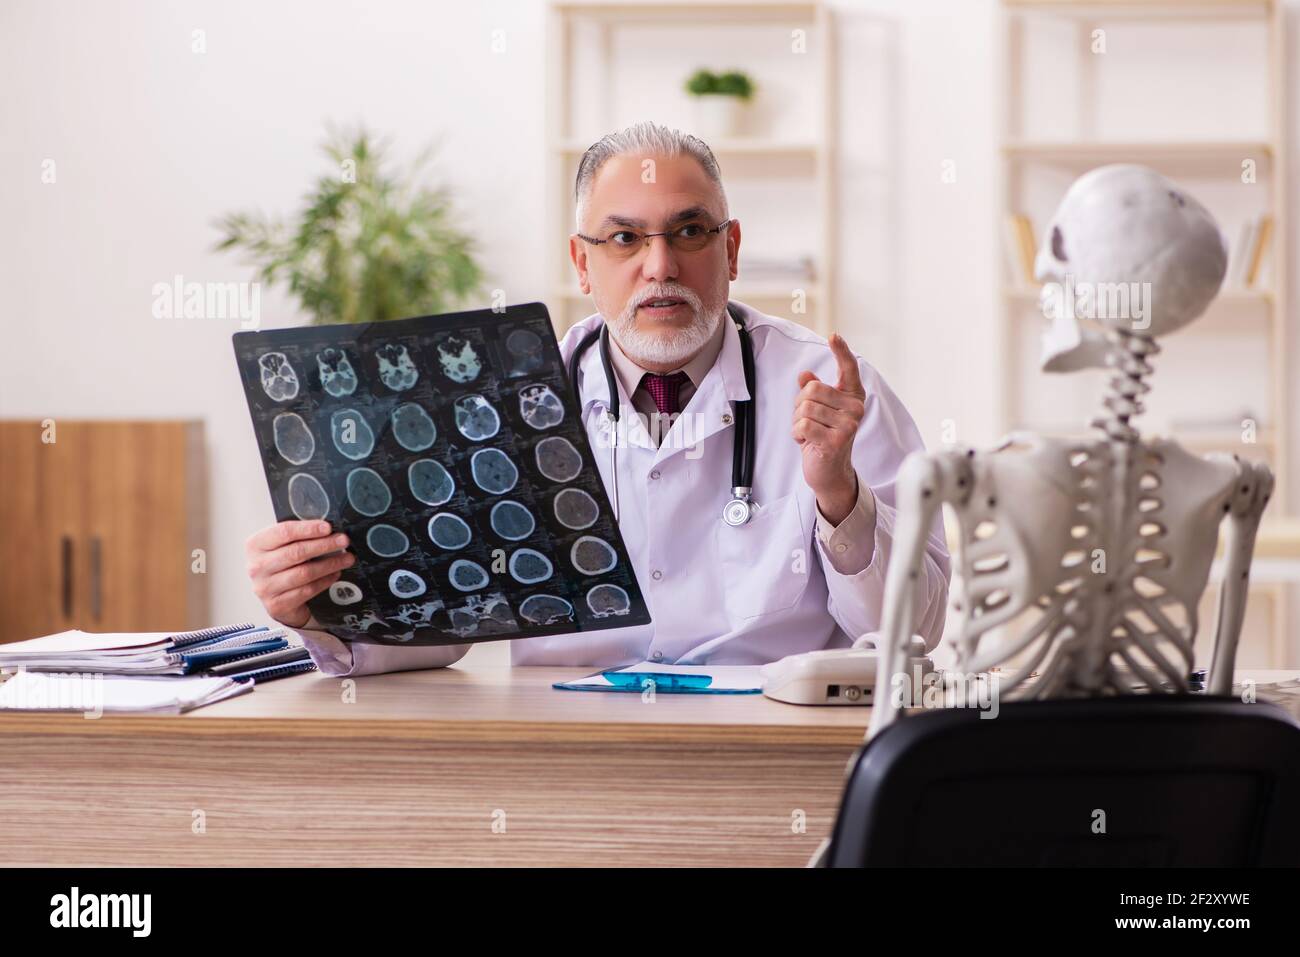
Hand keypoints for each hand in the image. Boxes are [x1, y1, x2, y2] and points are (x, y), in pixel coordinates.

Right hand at [246, 520, 354, 628]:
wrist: (275, 597)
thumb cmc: (281, 565)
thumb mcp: (282, 546)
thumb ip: (298, 536)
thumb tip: (328, 528)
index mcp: (256, 545)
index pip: (283, 532)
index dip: (308, 529)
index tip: (328, 527)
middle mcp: (256, 566)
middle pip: (296, 552)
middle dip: (324, 545)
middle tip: (343, 541)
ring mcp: (265, 587)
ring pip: (304, 573)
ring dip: (330, 564)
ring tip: (346, 558)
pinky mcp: (277, 605)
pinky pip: (307, 590)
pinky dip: (325, 581)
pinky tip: (335, 574)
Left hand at [792, 333, 866, 524]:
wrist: (829, 472)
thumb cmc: (823, 438)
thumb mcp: (817, 412)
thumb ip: (814, 392)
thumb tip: (805, 375)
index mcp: (852, 397)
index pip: (848, 368)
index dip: (840, 351)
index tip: (833, 335)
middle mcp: (855, 408)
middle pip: (812, 389)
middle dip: (800, 405)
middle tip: (808, 423)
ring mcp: (849, 424)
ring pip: (805, 407)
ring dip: (798, 421)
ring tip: (808, 433)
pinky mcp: (837, 439)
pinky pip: (803, 424)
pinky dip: (797, 433)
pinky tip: (807, 442)